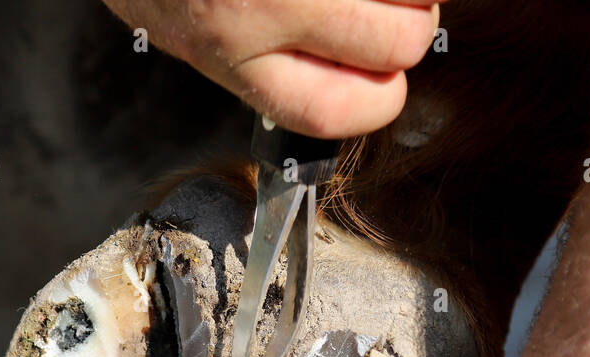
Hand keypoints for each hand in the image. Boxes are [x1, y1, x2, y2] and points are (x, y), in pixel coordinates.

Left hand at [101, 0, 445, 137]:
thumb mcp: (178, 26)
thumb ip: (250, 61)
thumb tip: (333, 79)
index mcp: (232, 53)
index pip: (335, 111)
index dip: (378, 100)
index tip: (381, 80)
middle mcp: (266, 5)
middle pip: (397, 43)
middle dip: (411, 23)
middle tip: (387, 5)